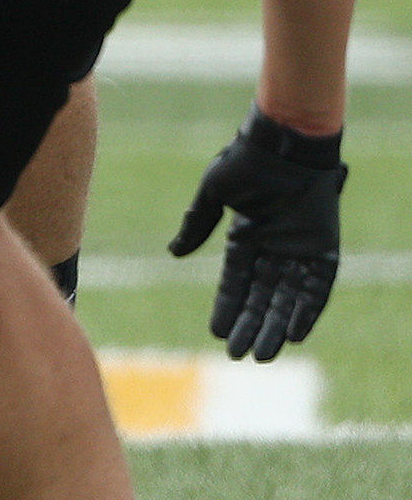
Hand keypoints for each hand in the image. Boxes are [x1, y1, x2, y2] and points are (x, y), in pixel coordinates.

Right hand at [168, 107, 344, 361]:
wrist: (286, 144)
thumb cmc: (247, 162)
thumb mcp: (214, 193)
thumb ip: (199, 223)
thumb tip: (174, 253)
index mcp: (245, 239)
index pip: (235, 284)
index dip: (226, 308)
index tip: (217, 334)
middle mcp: (273, 251)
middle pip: (261, 299)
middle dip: (249, 326)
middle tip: (239, 355)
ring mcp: (299, 252)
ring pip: (287, 300)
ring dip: (276, 327)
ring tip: (263, 354)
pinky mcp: (324, 251)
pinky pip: (316, 289)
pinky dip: (306, 311)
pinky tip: (294, 332)